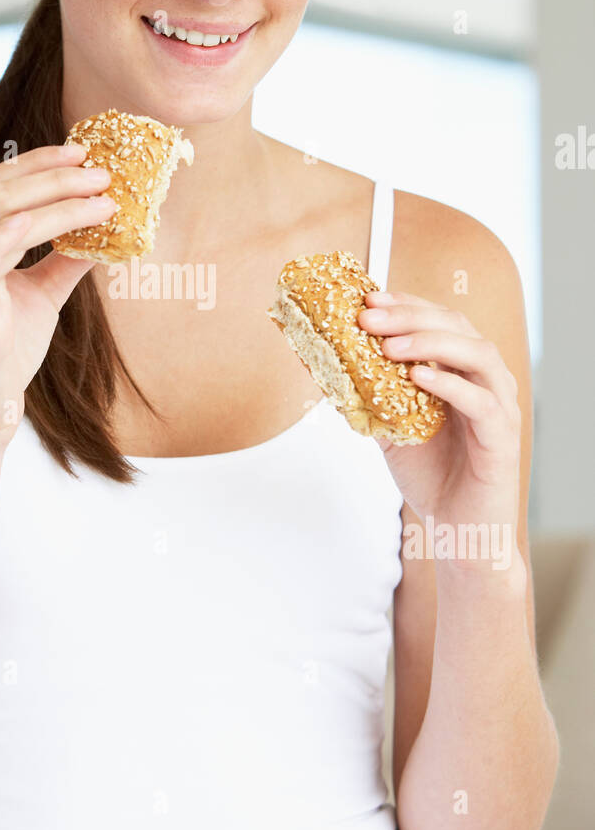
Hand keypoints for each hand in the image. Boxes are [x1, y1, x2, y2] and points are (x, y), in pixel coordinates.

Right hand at [0, 145, 117, 456]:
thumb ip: (64, 263)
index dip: (41, 163)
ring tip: (102, 192)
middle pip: (1, 186)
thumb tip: (102, 234)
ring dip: (57, 193)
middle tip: (103, 170)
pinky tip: (71, 219)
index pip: (0, 184)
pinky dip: (32, 224)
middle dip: (55, 171)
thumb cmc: (4, 357)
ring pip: (2, 207)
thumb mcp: (43, 297)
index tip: (86, 155)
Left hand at [357, 290, 521, 566]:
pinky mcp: (503, 438)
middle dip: (411, 316)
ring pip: (478, 355)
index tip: (368, 298)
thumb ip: (371, 396)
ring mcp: (499, 406)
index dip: (407, 304)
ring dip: (432, 343)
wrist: (459, 530)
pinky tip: (419, 378)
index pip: (441, 320)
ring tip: (391, 345)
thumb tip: (327, 366)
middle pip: (458, 327)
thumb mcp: (390, 427)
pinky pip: (482, 402)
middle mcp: (486, 380)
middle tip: (369, 317)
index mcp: (462, 370)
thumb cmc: (431, 476)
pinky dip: (450, 385)